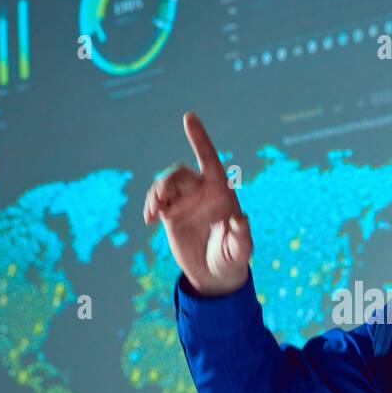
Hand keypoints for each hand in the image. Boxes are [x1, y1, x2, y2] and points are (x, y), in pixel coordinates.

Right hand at [143, 111, 252, 295]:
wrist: (215, 275)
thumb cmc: (233, 260)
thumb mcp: (241, 251)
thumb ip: (242, 236)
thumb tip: (241, 220)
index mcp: (221, 192)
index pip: (210, 159)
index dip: (200, 138)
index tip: (188, 117)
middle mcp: (201, 191)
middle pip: (181, 173)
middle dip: (169, 182)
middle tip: (162, 201)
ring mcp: (184, 201)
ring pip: (166, 182)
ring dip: (157, 192)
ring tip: (154, 211)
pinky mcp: (170, 213)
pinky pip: (156, 199)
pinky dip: (150, 204)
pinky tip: (149, 219)